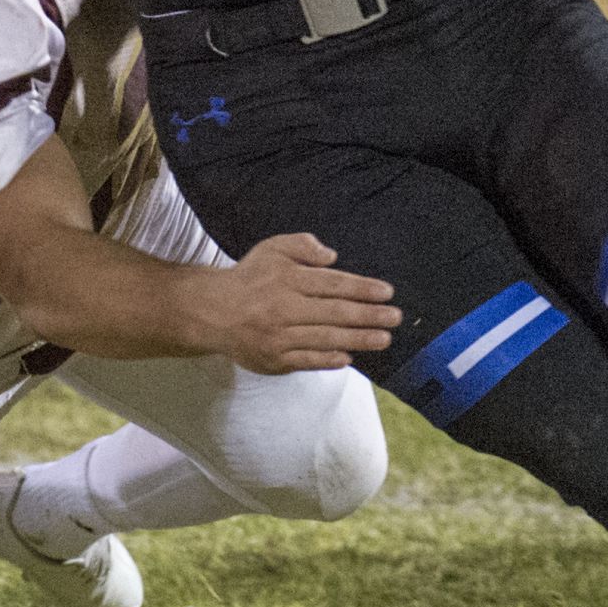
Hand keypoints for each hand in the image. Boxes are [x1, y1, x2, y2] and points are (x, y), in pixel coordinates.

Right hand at [186, 233, 399, 374]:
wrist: (212, 312)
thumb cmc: (250, 278)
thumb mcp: (273, 248)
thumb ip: (302, 245)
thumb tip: (332, 256)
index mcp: (287, 278)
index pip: (332, 284)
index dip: (362, 288)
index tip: (386, 292)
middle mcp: (284, 308)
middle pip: (334, 312)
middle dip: (369, 315)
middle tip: (395, 317)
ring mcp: (279, 337)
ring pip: (325, 338)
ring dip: (358, 339)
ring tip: (384, 338)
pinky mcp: (274, 359)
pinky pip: (307, 361)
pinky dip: (329, 359)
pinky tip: (350, 356)